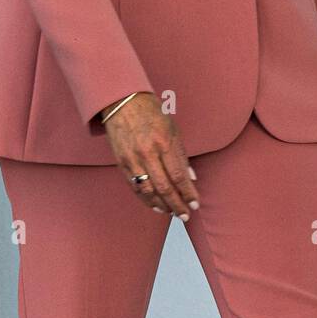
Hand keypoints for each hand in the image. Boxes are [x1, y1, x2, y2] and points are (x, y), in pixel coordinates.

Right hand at [101, 92, 200, 219]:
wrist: (122, 101)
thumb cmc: (151, 112)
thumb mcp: (172, 128)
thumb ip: (181, 155)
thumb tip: (191, 178)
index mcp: (164, 142)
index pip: (179, 176)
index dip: (188, 193)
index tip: (195, 204)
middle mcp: (148, 153)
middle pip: (165, 187)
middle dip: (177, 205)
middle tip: (185, 215)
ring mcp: (133, 159)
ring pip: (149, 191)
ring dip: (162, 205)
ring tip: (171, 213)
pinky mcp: (121, 162)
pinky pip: (135, 186)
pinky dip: (145, 199)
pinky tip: (155, 205)